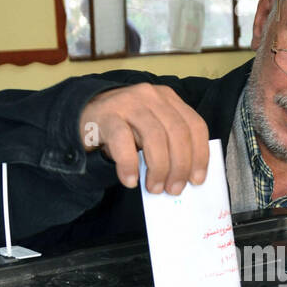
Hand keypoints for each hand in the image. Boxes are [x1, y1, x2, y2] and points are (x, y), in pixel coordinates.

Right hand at [80, 84, 209, 194]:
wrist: (86, 117)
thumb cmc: (125, 130)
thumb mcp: (152, 131)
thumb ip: (170, 145)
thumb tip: (185, 178)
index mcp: (169, 99)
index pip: (195, 125)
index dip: (200, 155)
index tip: (197, 180)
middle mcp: (151, 96)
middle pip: (177, 132)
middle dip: (180, 166)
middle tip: (174, 189)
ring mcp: (128, 103)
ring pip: (154, 136)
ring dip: (159, 168)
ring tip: (155, 188)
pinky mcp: (107, 115)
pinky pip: (122, 141)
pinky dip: (129, 164)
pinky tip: (130, 180)